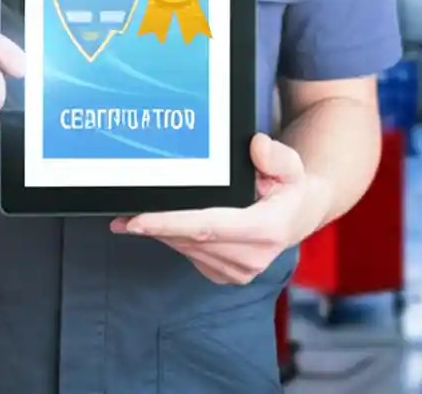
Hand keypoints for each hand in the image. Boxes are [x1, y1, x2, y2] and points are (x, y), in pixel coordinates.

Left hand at [112, 134, 321, 285]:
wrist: (298, 216)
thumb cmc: (290, 188)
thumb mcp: (292, 165)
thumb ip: (276, 156)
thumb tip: (257, 146)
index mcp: (267, 230)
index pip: (208, 227)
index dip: (170, 223)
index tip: (137, 221)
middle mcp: (252, 257)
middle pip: (191, 240)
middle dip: (156, 227)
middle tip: (123, 215)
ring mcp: (240, 271)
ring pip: (187, 249)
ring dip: (161, 234)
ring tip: (134, 220)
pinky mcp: (228, 276)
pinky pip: (191, 256)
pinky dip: (175, 241)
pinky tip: (164, 228)